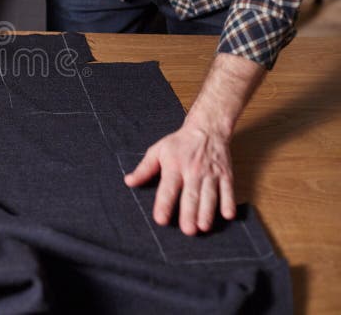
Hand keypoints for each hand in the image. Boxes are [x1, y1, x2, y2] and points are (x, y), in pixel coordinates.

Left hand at [124, 121, 235, 235]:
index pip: (168, 187)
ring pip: (210, 195)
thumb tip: (129, 182)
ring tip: (203, 227)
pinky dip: (229, 202)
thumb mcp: (158, 151)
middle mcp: (193, 170)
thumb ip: (144, 168)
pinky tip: (227, 215)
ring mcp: (211, 173)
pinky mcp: (225, 174)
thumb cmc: (180, 143)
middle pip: (191, 195)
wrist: (207, 128)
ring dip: (207, 212)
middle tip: (187, 230)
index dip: (164, 204)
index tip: (160, 219)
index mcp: (174, 165)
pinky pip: (228, 190)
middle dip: (189, 213)